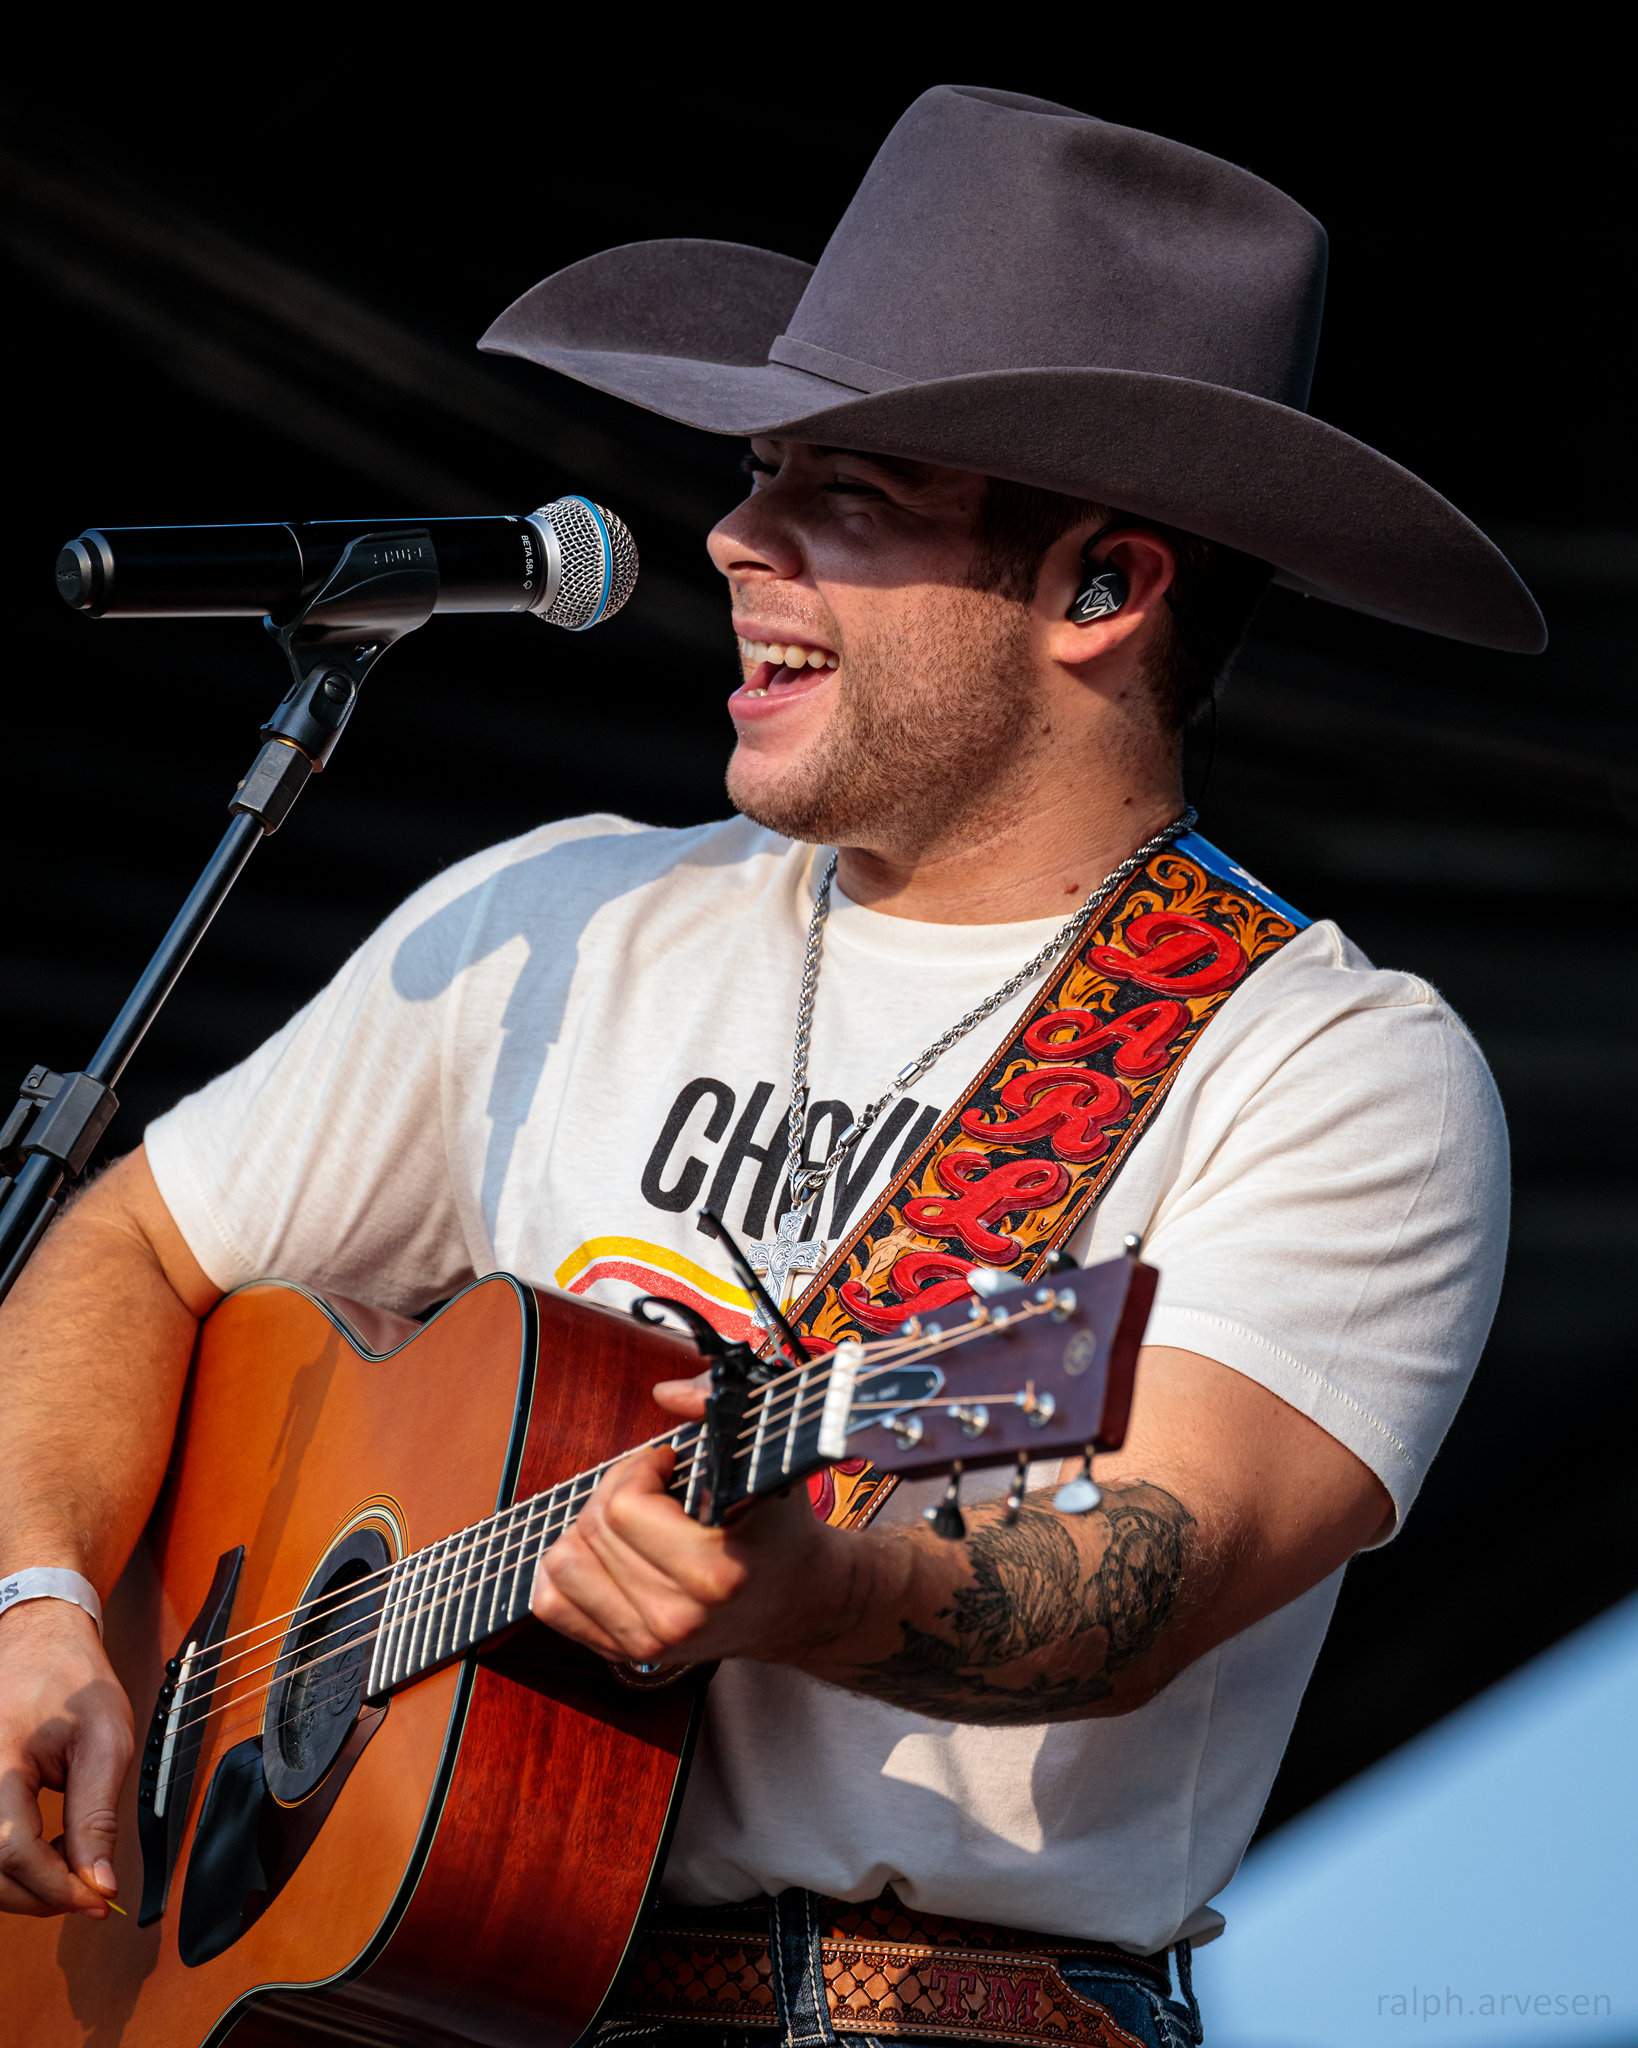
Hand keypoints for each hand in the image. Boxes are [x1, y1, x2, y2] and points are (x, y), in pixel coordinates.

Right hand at [0, 1598, 133, 1917]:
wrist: (39, 1641)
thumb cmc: (70, 1678)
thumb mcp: (105, 1740)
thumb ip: (97, 1815)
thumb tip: (98, 1882)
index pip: (13, 1853)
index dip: (58, 1888)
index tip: (100, 1900)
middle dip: (43, 1895)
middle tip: (92, 1892)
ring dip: (29, 1884)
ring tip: (75, 1863)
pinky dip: (15, 1864)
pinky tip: (50, 1848)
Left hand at [529, 1376, 859, 1666]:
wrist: (799, 1604)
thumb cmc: (780, 1528)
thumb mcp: (769, 1463)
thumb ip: (721, 1410)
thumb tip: (666, 1393)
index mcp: (713, 1573)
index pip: (625, 1507)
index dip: (641, 1467)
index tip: (668, 1462)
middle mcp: (676, 1617)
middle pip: (594, 1528)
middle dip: (618, 1488)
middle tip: (654, 1485)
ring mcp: (648, 1643)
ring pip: (563, 1562)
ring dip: (590, 1527)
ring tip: (631, 1518)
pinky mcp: (627, 1654)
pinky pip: (551, 1602)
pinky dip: (565, 1569)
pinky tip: (604, 1551)